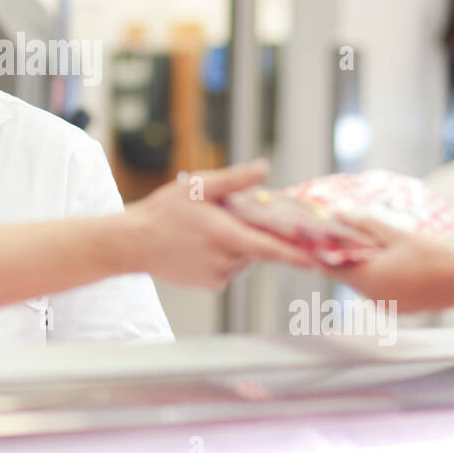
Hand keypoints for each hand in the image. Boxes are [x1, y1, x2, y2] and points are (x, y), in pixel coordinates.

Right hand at [128, 160, 324, 288]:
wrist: (133, 243)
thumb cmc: (164, 211)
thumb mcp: (199, 186)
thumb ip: (234, 179)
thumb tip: (265, 168)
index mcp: (225, 234)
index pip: (270, 248)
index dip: (297, 255)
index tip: (320, 260)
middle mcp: (225, 260)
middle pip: (257, 249)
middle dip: (255, 234)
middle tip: (230, 218)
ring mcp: (217, 276)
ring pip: (243, 258)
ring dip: (237, 244)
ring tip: (207, 229)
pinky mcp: (210, 284)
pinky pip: (229, 269)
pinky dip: (224, 257)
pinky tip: (201, 246)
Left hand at [322, 214, 453, 311]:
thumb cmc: (437, 256)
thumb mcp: (399, 235)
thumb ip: (366, 225)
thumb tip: (339, 213)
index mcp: (368, 280)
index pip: (329, 267)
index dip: (317, 253)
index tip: (306, 240)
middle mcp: (372, 298)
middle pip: (347, 273)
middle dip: (344, 254)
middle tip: (342, 233)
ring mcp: (386, 307)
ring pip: (364, 281)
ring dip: (364, 264)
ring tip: (372, 243)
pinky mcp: (399, 309)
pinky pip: (380, 289)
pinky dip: (379, 275)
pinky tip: (392, 260)